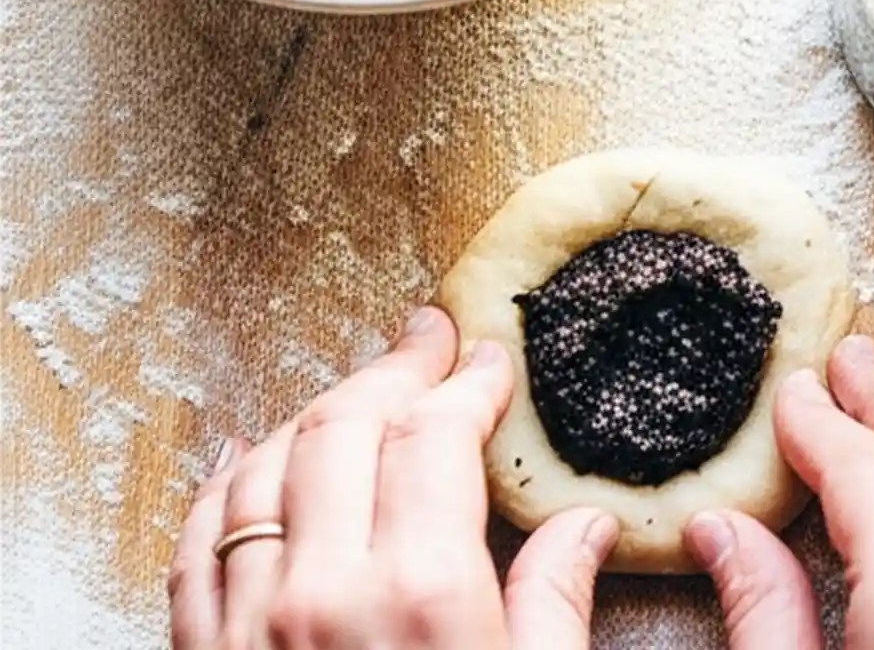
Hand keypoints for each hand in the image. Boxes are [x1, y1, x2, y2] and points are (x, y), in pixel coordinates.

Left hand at [168, 307, 618, 649]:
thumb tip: (586, 528)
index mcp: (421, 596)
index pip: (434, 434)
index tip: (487, 360)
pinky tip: (257, 453)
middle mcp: (323, 591)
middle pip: (347, 424)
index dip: (466, 382)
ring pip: (269, 461)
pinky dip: (230, 477)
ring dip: (319, 409)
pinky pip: (200, 533)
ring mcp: (248, 621)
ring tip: (361, 389)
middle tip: (428, 339)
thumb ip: (559, 604)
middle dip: (395, 369)